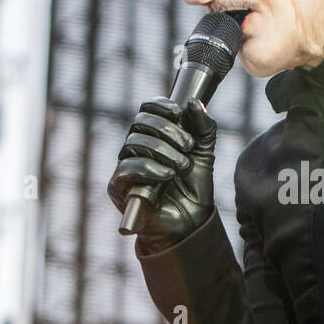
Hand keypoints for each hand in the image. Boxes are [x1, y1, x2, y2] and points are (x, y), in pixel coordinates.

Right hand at [108, 97, 215, 253]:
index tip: (178, 112)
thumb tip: (192, 102)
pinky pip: (127, 168)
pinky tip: (167, 175)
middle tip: (188, 146)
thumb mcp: (205, 152)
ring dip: (163, 151)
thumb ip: (203, 126)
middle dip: (167, 130)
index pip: (146, 110)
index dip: (160, 106)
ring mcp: (124, 167)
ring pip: (134, 142)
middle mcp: (134, 148)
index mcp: (152, 136)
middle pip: (139, 122)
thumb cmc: (193, 187)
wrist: (191, 222)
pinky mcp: (118, 188)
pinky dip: (150, 168)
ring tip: (183, 165)